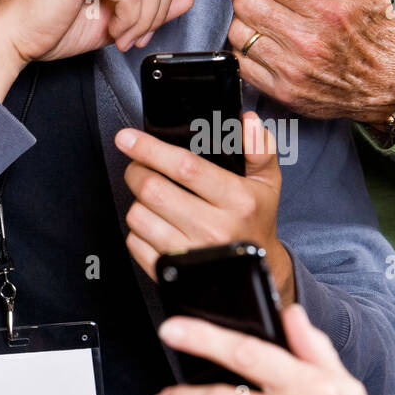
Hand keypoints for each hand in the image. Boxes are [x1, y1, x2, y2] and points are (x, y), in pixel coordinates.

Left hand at [116, 112, 294, 303]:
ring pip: (139, 217)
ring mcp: (193, 255)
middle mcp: (215, 230)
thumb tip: (248, 121)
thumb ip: (260, 147)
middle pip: (153, 191)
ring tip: (152, 197)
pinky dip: (137, 229)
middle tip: (139, 166)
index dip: (150, 149)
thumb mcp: (267, 182)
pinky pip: (135, 244)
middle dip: (137, 171)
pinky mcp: (173, 273)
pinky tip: (155, 223)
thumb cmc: (256, 220)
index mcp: (238, 201)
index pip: (185, 167)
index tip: (127, 138)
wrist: (258, 272)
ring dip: (137, 201)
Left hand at [221, 0, 394, 125]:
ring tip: (258, 11)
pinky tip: (260, 38)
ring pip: (238, 31)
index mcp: (328, 8)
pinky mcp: (282, 91)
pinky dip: (243, 47)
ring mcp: (292, 68)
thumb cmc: (377, 37)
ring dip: (242, 16)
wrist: (388, 90)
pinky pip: (241, 62)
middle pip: (246, 1)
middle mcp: (308, 39)